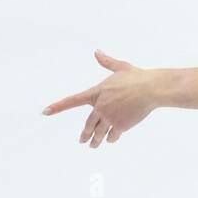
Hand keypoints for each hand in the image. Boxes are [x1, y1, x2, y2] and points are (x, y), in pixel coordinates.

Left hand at [41, 50, 159, 146]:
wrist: (152, 89)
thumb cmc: (138, 77)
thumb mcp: (121, 67)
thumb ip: (107, 62)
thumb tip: (97, 51)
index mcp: (97, 92)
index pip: (72, 100)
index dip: (58, 107)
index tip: (45, 111)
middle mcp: (100, 106)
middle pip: (88, 124)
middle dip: (84, 134)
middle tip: (81, 141)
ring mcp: (110, 117)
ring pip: (99, 133)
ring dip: (95, 141)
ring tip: (93, 146)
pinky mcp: (121, 125)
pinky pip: (113, 135)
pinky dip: (111, 139)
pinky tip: (111, 140)